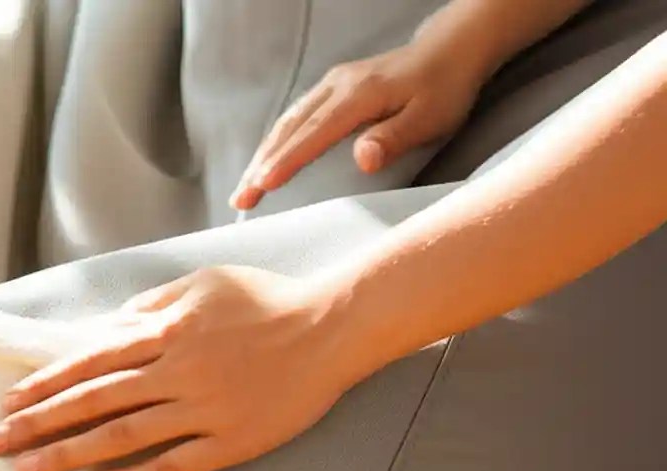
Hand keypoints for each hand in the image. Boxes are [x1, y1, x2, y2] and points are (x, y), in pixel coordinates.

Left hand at [0, 267, 360, 470]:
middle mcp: (176, 369)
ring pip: (122, 436)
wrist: (331, 327)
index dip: (46, 383)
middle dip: (39, 423)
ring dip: (69, 455)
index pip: (90, 360)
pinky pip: (171, 465)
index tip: (11, 403)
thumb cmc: (265, 300)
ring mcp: (203, 409)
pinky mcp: (230, 441)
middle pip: (94, 400)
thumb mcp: (202, 284)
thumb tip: (105, 327)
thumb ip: (151, 305)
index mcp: (166, 329)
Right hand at [231, 42, 485, 209]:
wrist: (450, 50)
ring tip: (244, 189)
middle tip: (240, 200)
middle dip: (260, 166)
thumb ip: (394, 138)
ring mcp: (331, 85)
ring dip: (261, 156)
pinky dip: (274, 143)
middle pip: (289, 129)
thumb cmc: (444, 88)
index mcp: (359, 95)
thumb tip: (361, 160)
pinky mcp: (331, 89)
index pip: (314, 133)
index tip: (262, 185)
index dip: (287, 161)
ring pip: (286, 123)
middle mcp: (337, 86)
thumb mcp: (431, 117)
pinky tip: (265, 161)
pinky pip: (294, 117)